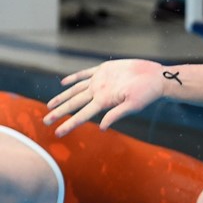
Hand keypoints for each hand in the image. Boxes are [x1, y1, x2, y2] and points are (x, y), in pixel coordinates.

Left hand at [44, 59, 167, 134]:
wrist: (158, 78)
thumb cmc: (149, 93)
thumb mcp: (133, 105)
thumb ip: (116, 114)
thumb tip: (101, 128)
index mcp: (104, 101)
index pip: (81, 115)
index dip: (69, 124)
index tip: (57, 132)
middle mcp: (99, 92)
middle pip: (74, 103)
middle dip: (59, 112)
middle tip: (45, 121)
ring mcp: (100, 81)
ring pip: (75, 90)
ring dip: (62, 97)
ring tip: (50, 105)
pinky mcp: (104, 70)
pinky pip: (84, 74)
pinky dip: (74, 78)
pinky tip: (64, 82)